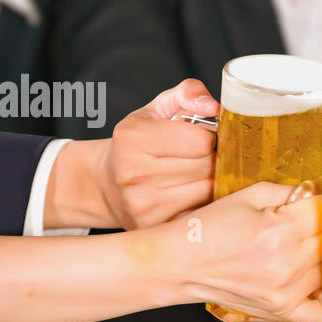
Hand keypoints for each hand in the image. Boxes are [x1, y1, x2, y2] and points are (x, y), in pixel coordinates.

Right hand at [94, 79, 219, 229]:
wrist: (107, 182)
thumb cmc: (139, 143)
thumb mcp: (157, 109)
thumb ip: (188, 93)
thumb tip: (213, 105)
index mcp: (132, 137)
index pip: (201, 140)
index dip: (211, 137)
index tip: (204, 139)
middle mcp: (132, 173)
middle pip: (207, 167)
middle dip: (214, 160)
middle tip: (205, 158)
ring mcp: (142, 205)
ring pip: (208, 193)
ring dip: (212, 184)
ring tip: (199, 176)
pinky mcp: (153, 228)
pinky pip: (201, 216)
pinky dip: (206, 206)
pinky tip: (195, 197)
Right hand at [146, 182, 321, 321]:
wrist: (180, 265)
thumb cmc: (208, 229)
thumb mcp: (248, 196)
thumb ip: (288, 192)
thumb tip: (318, 193)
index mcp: (280, 229)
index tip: (318, 202)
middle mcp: (287, 262)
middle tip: (309, 225)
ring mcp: (286, 290)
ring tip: (303, 249)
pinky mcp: (282, 310)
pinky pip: (321, 312)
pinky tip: (319, 285)